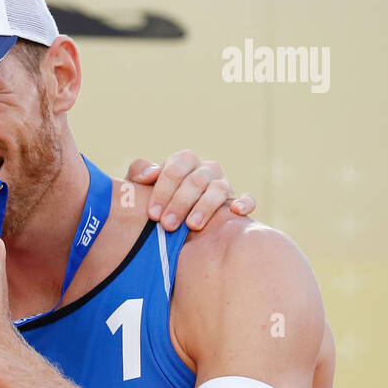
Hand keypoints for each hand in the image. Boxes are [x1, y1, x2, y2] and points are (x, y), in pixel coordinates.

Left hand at [126, 151, 255, 231]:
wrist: (169, 218)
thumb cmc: (153, 200)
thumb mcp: (140, 186)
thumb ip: (140, 173)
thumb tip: (150, 173)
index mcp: (184, 161)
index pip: (176, 168)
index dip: (163, 190)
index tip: (152, 214)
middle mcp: (205, 170)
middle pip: (196, 181)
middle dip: (180, 203)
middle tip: (167, 225)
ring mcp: (223, 184)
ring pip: (219, 189)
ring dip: (205, 207)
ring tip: (192, 226)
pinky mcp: (236, 201)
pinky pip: (248, 199)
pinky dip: (245, 203)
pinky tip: (235, 212)